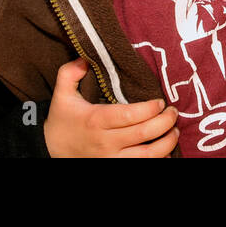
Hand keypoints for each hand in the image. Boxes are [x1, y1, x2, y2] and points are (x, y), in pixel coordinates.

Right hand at [43, 58, 179, 156]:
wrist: (50, 150)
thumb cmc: (62, 119)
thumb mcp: (61, 93)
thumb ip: (70, 72)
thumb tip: (85, 59)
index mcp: (96, 120)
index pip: (130, 115)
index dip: (149, 109)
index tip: (160, 102)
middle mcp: (106, 142)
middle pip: (143, 134)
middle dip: (165, 123)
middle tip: (174, 112)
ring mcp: (111, 159)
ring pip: (147, 156)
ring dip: (166, 143)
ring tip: (175, 130)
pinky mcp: (114, 168)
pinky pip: (141, 167)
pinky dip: (158, 159)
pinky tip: (165, 149)